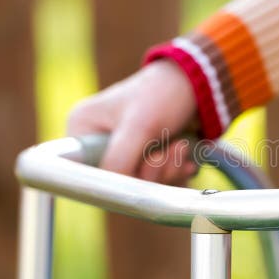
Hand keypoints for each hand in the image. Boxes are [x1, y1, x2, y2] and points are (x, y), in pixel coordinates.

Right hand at [67, 60, 198, 183]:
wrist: (197, 86)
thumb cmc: (163, 95)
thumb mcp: (140, 126)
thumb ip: (120, 159)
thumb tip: (112, 192)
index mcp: (82, 129)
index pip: (86, 174)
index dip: (115, 180)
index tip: (143, 167)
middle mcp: (96, 144)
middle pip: (118, 182)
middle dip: (151, 172)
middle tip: (172, 149)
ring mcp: (121, 153)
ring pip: (141, 185)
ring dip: (167, 172)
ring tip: (181, 146)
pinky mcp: (144, 161)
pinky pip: (156, 184)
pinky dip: (174, 174)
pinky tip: (185, 157)